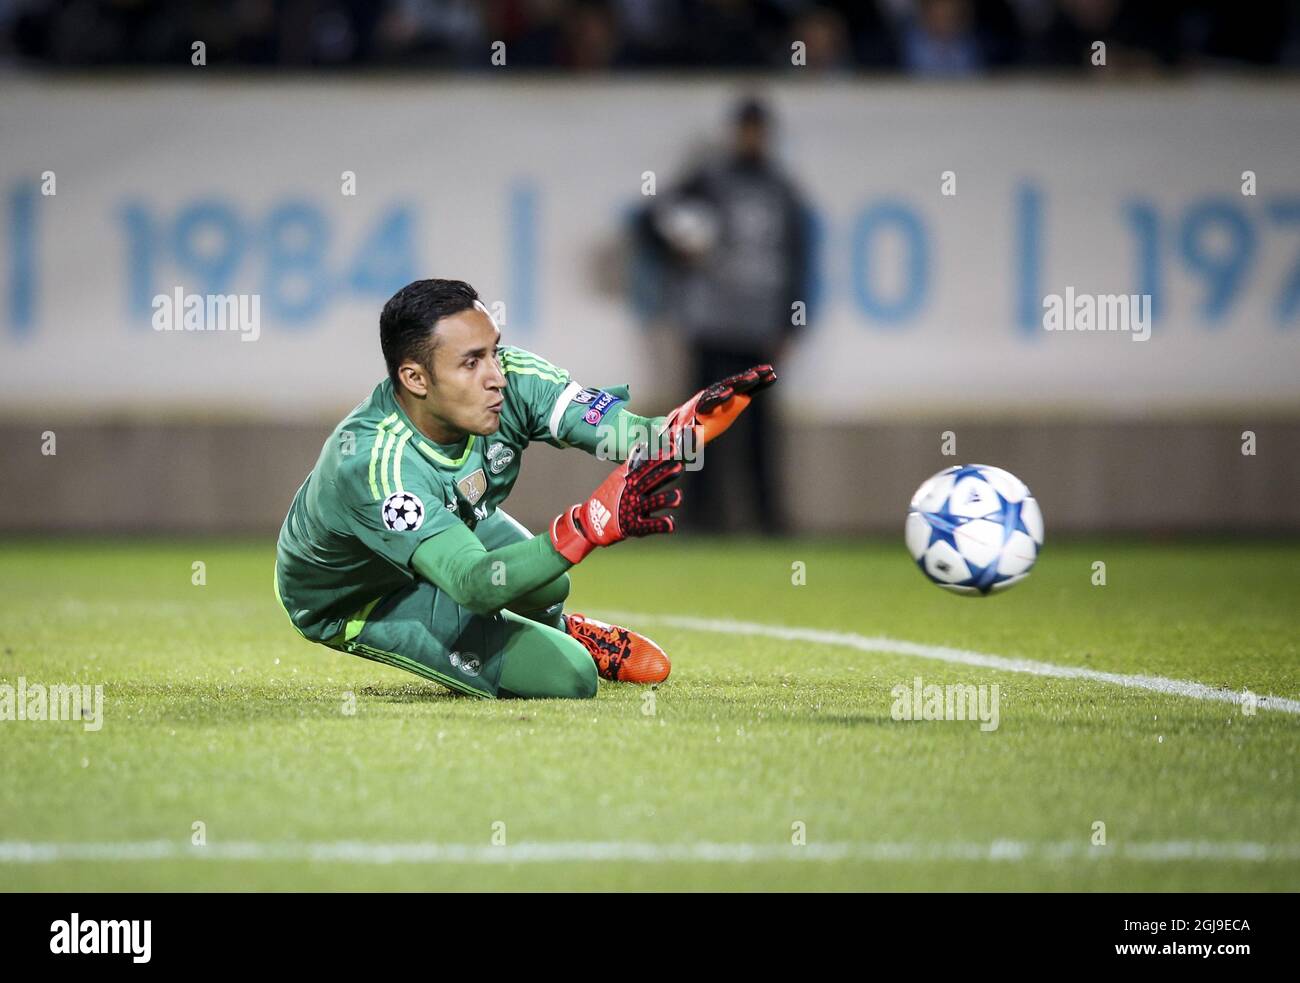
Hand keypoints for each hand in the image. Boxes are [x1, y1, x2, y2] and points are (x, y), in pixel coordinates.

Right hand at [550, 445, 683, 562]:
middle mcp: (631, 494)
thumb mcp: (616, 480)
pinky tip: (671, 523)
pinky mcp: (634, 528)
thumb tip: (641, 447)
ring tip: (679, 497)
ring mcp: (632, 511)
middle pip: (650, 482)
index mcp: (628, 482)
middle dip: (665, 474)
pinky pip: (650, 526)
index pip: (645, 467)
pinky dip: (661, 525)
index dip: (659, 458)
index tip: (672, 449)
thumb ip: (631, 466)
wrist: (592, 522)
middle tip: (679, 467)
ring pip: (653, 503)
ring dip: (666, 499)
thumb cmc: (607, 498)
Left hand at [663, 364, 776, 452]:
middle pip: (726, 388)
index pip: (709, 402)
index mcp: (698, 410)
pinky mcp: (732, 395)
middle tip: (753, 377)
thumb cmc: (683, 437)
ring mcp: (721, 394)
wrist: (683, 422)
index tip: (730, 393)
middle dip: (739, 383)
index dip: (719, 398)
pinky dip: (759, 382)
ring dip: (752, 378)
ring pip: (737, 384)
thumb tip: (687, 450)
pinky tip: (772, 375)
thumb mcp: (683, 444)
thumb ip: (687, 443)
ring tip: (768, 371)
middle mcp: (710, 397)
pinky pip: (747, 389)